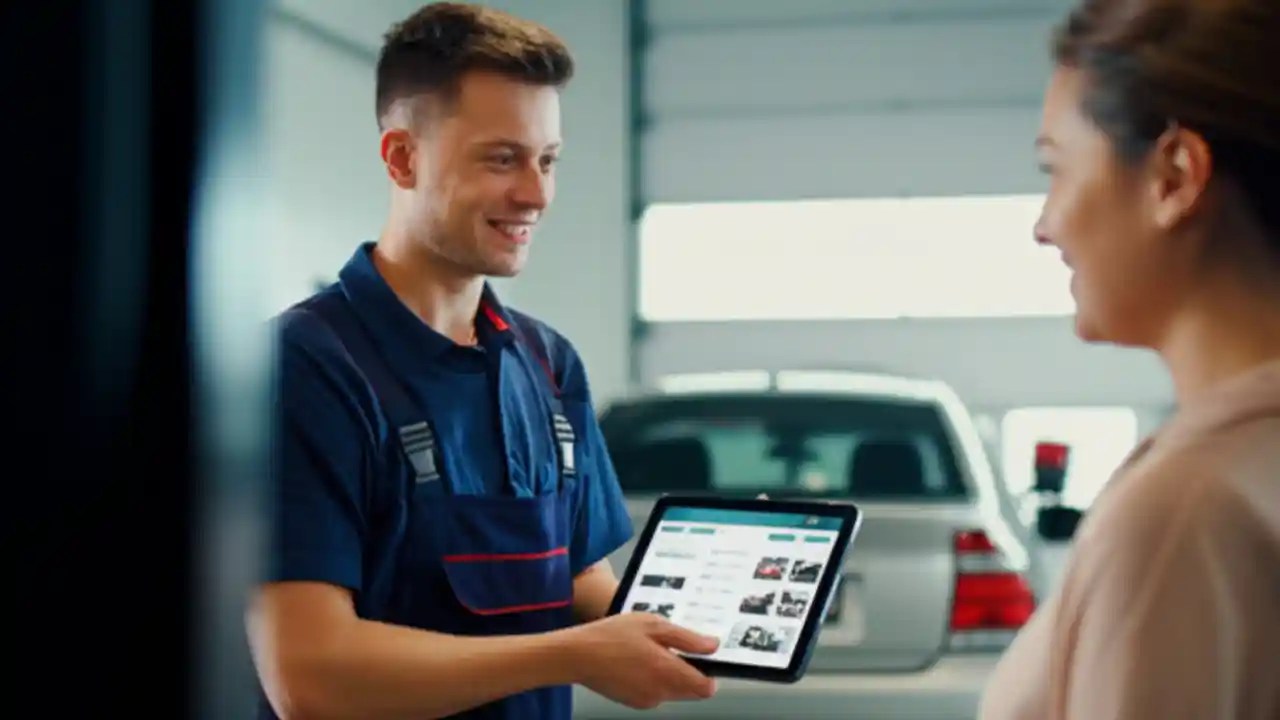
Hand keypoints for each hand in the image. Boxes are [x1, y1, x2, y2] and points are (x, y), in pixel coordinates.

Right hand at [565, 612, 719, 709]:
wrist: (577, 655)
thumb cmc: (611, 635)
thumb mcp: (652, 624)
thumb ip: (686, 638)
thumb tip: (712, 646)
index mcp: (667, 672)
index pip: (706, 687)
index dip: (710, 673)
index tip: (703, 658)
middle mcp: (660, 692)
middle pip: (691, 691)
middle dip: (689, 672)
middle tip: (671, 648)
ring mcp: (646, 700)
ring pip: (673, 692)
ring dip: (670, 675)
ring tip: (649, 650)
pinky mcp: (634, 703)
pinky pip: (655, 693)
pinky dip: (653, 680)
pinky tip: (637, 661)